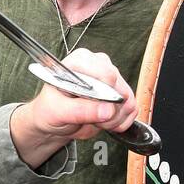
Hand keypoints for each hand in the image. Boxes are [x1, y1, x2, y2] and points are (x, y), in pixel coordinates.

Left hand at [10, 48, 137, 168]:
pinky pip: (132, 110)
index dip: (103, 95)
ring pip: (128, 101)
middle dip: (106, 111)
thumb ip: (80, 110)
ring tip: (93, 120)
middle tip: (88, 117)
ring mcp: (113, 79)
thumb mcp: (56, 111)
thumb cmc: (51, 109)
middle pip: (119, 89)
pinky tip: (103, 121)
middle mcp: (99, 65)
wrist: (55, 120)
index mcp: (80, 61)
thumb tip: (107, 110)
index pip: (105, 73)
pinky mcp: (122, 93)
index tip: (89, 106)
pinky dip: (120, 121)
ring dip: (113, 119)